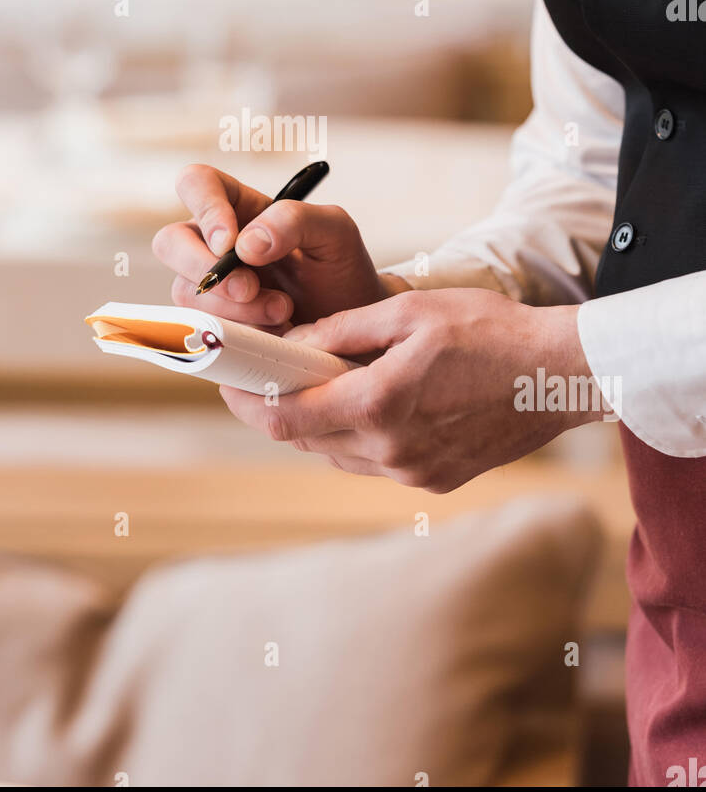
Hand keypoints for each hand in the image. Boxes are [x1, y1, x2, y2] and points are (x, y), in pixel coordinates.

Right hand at [152, 163, 403, 328]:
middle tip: (248, 288)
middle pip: (170, 241)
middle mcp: (214, 242)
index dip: (204, 209)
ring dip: (231, 307)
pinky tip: (271, 332)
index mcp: (239, 205)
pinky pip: (199, 326)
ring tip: (281, 311)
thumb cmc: (340, 269)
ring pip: (186, 290)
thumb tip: (247, 244)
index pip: (196, 184)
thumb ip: (295, 220)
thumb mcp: (335, 232)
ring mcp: (209, 285)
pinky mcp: (213, 322)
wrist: (351, 325)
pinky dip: (234, 332)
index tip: (229, 243)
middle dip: (204, 268)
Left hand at [219, 288, 600, 489]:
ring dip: (318, 422)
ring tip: (317, 383)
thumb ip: (342, 330)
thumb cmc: (491, 331)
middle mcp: (392, 450)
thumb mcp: (410, 311)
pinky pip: (373, 461)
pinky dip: (356, 434)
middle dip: (280, 408)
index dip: (248, 403)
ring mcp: (415, 471)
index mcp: (380, 405)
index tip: (230, 383)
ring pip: (338, 454)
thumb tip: (292, 345)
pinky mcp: (435, 479)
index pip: (286, 419)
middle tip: (267, 375)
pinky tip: (367, 401)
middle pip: (306, 439)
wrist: (561, 374)